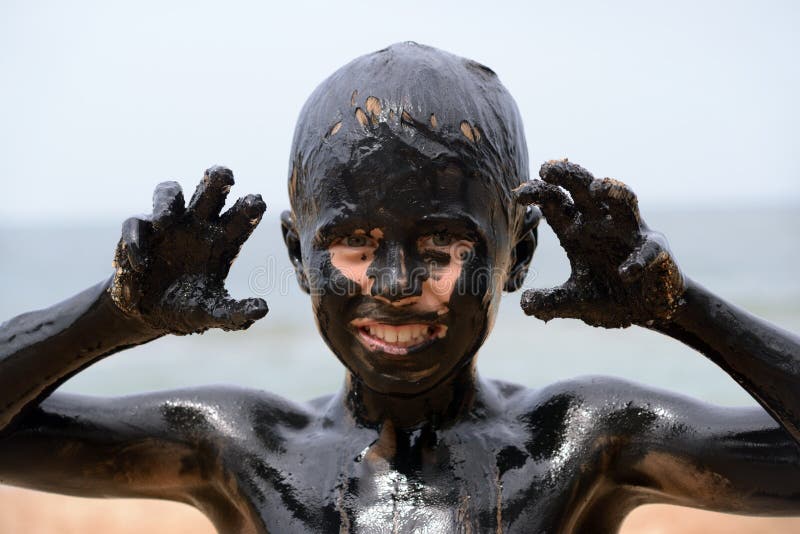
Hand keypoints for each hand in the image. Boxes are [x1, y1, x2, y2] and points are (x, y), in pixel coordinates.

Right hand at [109, 166, 267, 334]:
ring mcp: (168, 224)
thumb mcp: (213, 313)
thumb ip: (236, 313)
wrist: (150, 314)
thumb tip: (263, 309)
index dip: (249, 208)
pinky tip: (142, 266)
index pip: (241, 217)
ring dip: (167, 201)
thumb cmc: (188, 307)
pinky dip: (136, 243)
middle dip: (217, 178)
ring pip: (169, 192)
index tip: (257, 201)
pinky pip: (136, 225)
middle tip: (225, 176)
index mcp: (223, 239)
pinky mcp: (140, 232)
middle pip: (210, 191)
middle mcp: (198, 224)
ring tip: (166, 221)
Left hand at [514, 160, 684, 327]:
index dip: (539, 193)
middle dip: (568, 175)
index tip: (519, 195)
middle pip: (585, 188)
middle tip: (548, 168)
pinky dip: (638, 260)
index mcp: (577, 230)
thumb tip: (526, 305)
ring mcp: (631, 233)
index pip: (556, 202)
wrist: (649, 311)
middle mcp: (602, 224)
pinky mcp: (656, 250)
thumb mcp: (576, 301)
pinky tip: (626, 273)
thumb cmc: (611, 296)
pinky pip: (648, 249)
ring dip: (613, 190)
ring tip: (598, 187)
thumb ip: (552, 301)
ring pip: (625, 200)